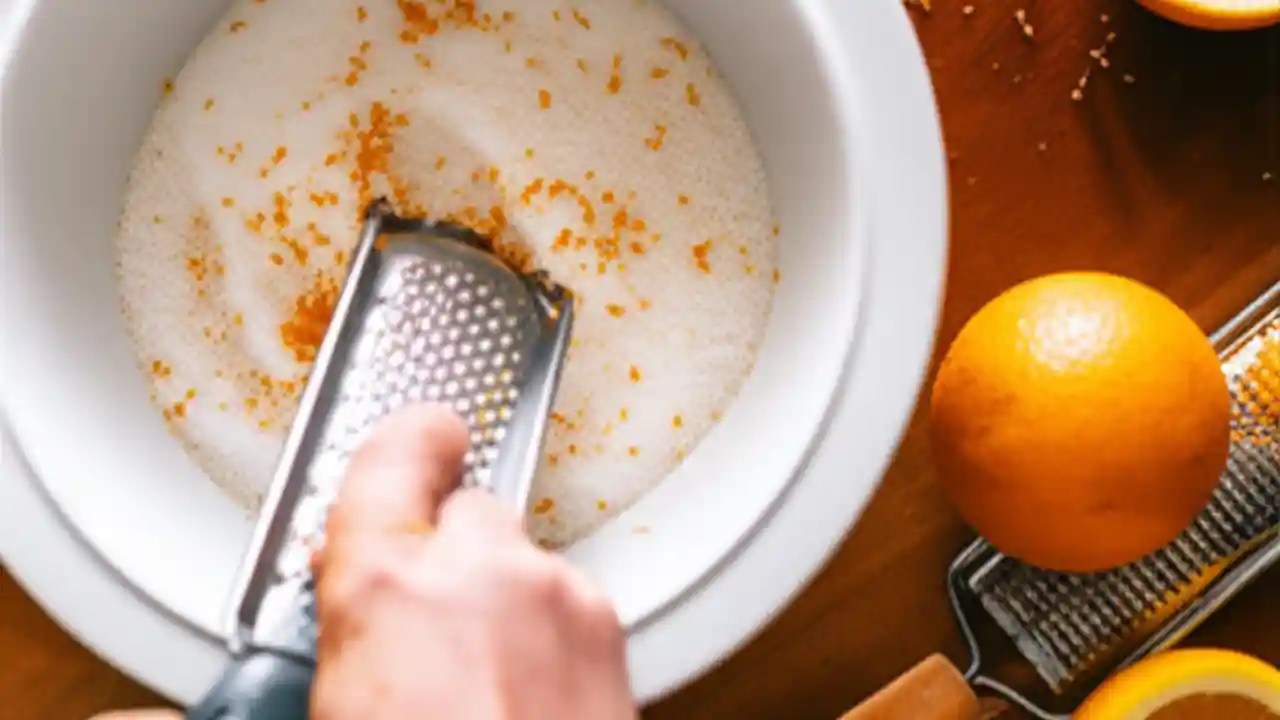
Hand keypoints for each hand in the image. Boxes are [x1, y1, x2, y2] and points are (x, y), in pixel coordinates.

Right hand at [311, 404, 634, 719]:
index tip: (419, 436)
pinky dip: (551, 637)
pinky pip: (568, 605)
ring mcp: (559, 594)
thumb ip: (355, 616)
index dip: (407, 442)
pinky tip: (528, 694)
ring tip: (481, 684)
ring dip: (506, 603)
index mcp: (388, 585)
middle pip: (470, 514)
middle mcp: (484, 571)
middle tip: (428, 630)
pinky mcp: (609, 629)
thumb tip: (359, 603)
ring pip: (524, 563)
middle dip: (451, 556)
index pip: (394, 453)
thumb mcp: (338, 700)